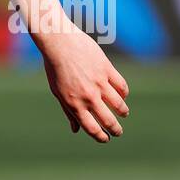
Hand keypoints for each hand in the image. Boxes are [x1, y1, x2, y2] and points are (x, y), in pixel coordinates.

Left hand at [37, 23, 129, 142]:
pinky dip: (124, 93)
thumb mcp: (57, 91)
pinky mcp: (107, 69)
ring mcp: (99, 83)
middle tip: (118, 131)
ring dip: (123, 112)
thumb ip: (68, 111)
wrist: (59, 41)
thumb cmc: (55, 67)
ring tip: (124, 113)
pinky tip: (122, 95)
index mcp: (74, 104)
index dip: (101, 137)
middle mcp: (88, 96)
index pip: (92, 129)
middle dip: (116, 130)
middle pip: (109, 121)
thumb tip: (75, 130)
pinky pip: (121, 86)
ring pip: (119, 105)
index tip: (106, 138)